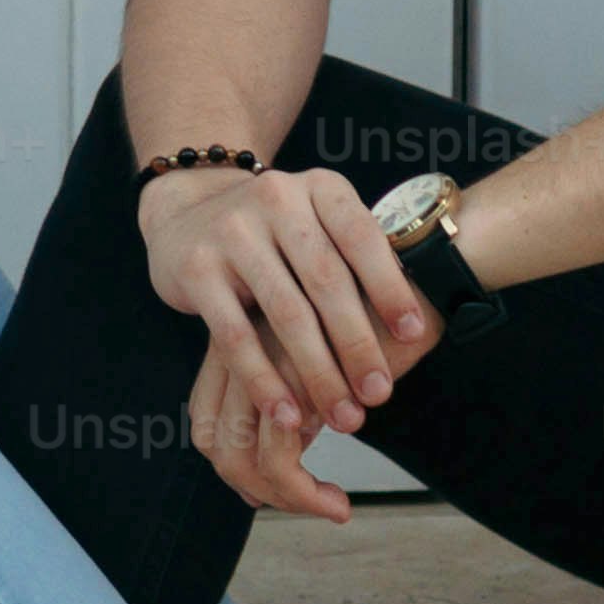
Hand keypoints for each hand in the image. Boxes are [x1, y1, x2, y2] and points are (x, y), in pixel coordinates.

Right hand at [142, 163, 439, 450]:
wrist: (186, 211)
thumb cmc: (274, 232)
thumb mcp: (318, 222)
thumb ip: (356, 259)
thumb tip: (417, 326)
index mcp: (318, 187)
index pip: (362, 237)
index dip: (390, 288)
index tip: (415, 335)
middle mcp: (275, 199)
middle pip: (327, 282)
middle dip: (358, 345)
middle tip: (380, 394)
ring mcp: (232, 232)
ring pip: (286, 314)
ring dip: (319, 373)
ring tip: (344, 416)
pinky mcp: (197, 269)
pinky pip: (235, 335)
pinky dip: (264, 379)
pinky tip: (286, 414)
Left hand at [186, 320, 354, 523]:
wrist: (418, 290)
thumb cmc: (370, 332)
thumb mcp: (318, 375)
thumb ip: (285, 415)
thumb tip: (257, 491)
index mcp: (235, 343)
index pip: (207, 423)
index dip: (236, 468)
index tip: (276, 491)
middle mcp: (237, 349)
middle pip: (217, 446)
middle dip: (260, 490)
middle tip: (309, 503)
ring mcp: (259, 362)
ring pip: (242, 460)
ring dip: (287, 498)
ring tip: (331, 505)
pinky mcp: (293, 381)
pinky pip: (281, 459)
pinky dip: (306, 493)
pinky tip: (339, 501)